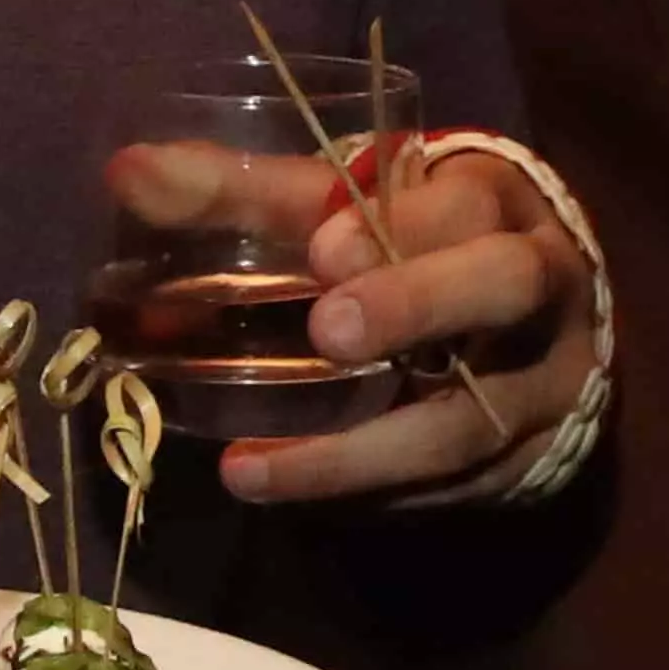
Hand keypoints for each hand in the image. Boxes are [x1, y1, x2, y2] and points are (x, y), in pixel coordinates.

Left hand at [105, 142, 599, 503]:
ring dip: (355, 454)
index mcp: (492, 204)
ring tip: (247, 473)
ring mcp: (540, 382)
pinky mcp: (524, 462)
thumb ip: (244, 193)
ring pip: (470, 420)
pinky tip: (291, 499)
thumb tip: (128, 171)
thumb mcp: (350, 209)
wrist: (530, 325)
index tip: (324, 251)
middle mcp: (540, 286)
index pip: (462, 203)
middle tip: (327, 335)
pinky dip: (367, 497)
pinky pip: (452, 489)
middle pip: (504, 287)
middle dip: (415, 307)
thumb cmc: (413, 248)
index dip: (403, 226)